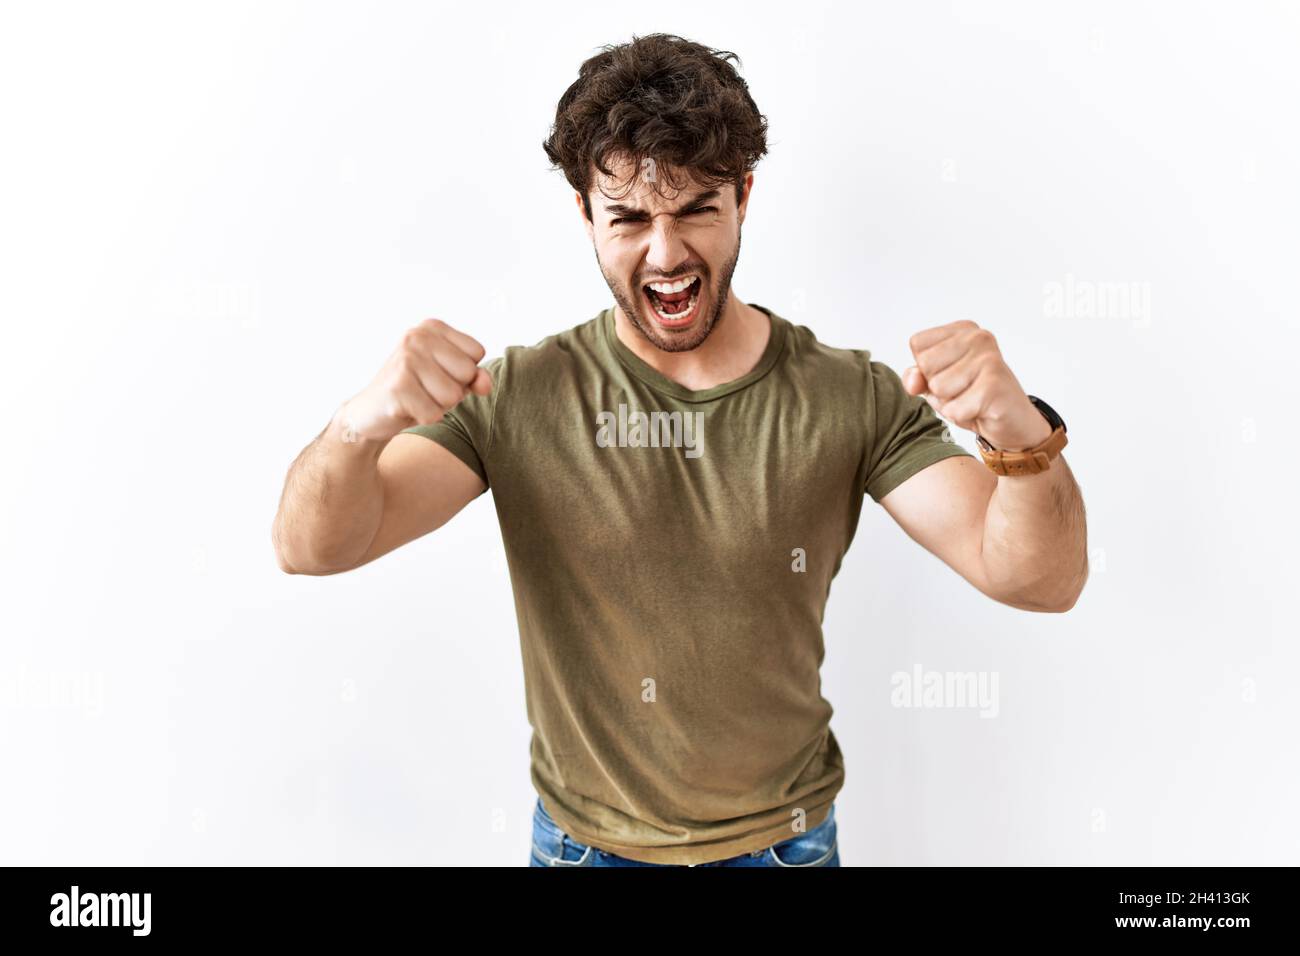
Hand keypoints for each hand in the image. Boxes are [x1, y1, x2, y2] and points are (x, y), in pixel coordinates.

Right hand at [339, 319, 492, 442]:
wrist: (371, 412)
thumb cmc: (417, 391)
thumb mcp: (450, 379)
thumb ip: (475, 377)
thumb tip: (486, 384)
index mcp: (432, 328)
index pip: (477, 352)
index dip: (463, 373)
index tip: (437, 374)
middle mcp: (417, 337)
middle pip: (467, 373)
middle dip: (452, 391)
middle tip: (425, 389)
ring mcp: (406, 359)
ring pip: (452, 396)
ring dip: (438, 406)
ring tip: (417, 398)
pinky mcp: (397, 386)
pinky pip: (434, 413)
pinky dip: (424, 418)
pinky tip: (407, 409)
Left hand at [901, 320, 1051, 451]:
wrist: (1013, 422)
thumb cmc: (972, 399)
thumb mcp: (936, 386)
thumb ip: (916, 378)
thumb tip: (913, 380)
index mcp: (963, 330)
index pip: (917, 344)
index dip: (927, 369)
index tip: (953, 374)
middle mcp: (978, 337)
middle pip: (925, 364)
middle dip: (938, 387)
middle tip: (965, 390)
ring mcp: (988, 358)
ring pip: (938, 386)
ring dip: (951, 402)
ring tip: (972, 399)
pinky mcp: (994, 384)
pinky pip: (953, 408)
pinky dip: (962, 415)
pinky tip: (981, 409)